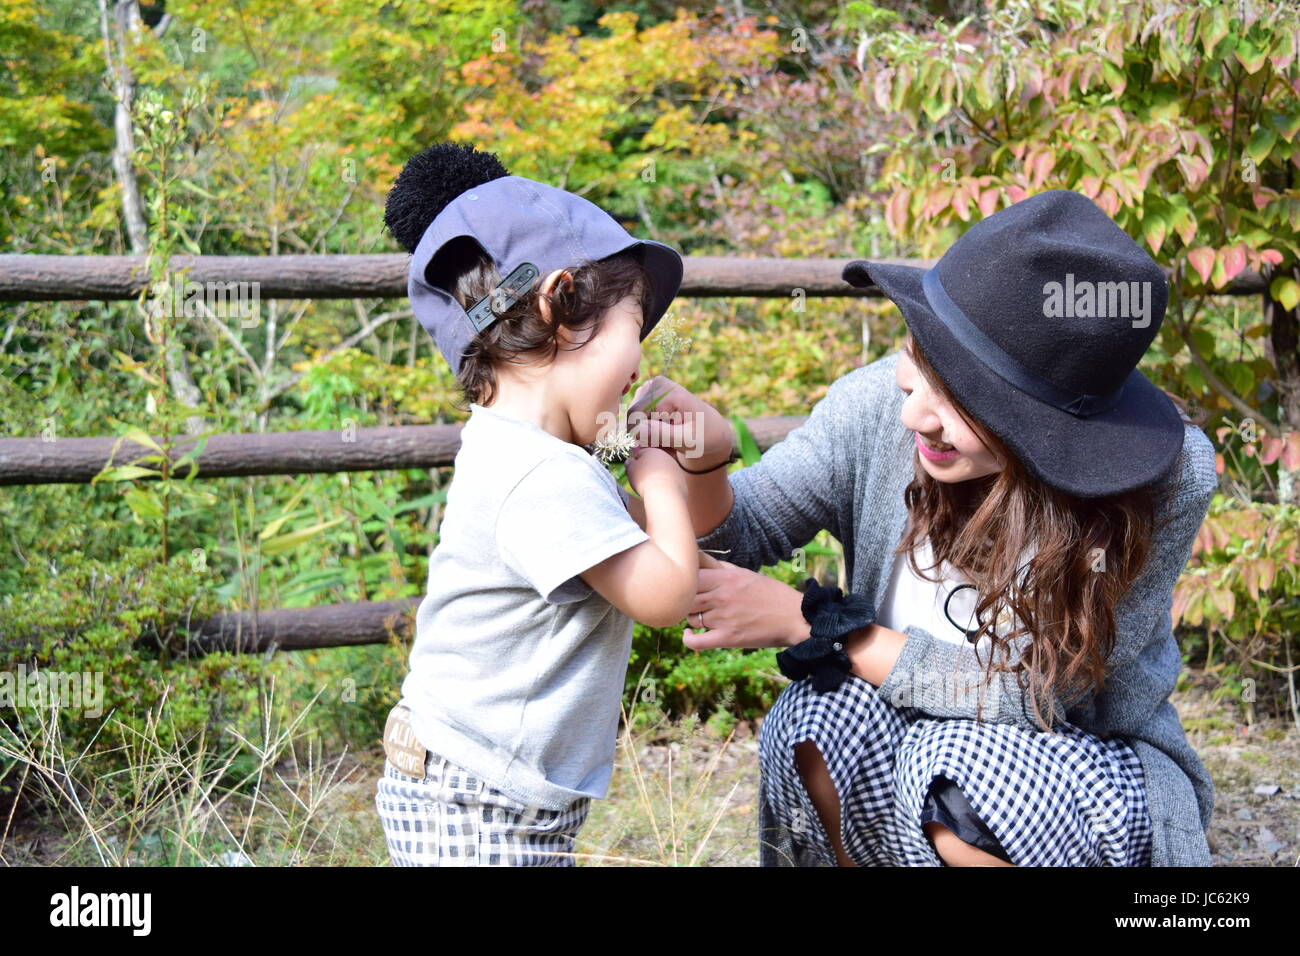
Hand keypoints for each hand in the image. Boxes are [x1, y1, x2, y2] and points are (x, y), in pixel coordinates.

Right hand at [623, 444, 686, 498]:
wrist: (664, 493)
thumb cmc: (644, 480)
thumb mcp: (631, 470)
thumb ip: (629, 463)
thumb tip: (630, 461)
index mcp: (653, 451)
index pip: (641, 454)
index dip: (635, 463)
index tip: (633, 472)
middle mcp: (666, 457)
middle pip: (654, 462)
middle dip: (648, 469)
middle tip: (641, 480)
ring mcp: (675, 468)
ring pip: (663, 471)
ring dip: (657, 477)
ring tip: (651, 487)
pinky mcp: (681, 479)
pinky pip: (670, 481)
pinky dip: (665, 485)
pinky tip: (661, 492)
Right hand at [627, 375, 734, 469]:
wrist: (712, 430)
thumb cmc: (704, 436)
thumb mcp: (687, 440)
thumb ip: (662, 434)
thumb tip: (637, 428)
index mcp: (668, 391)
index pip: (636, 414)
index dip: (640, 435)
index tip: (656, 449)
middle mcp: (656, 384)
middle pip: (633, 416)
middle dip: (645, 437)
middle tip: (665, 449)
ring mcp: (651, 388)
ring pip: (634, 419)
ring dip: (647, 436)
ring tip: (667, 444)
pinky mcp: (648, 395)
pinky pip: (637, 418)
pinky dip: (648, 432)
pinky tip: (663, 439)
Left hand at [682, 559, 811, 649]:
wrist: (795, 618)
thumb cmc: (771, 594)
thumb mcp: (746, 574)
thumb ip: (721, 567)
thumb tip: (698, 558)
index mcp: (727, 577)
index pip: (690, 576)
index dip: (686, 582)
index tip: (688, 587)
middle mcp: (722, 596)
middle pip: (686, 597)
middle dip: (686, 601)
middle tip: (692, 604)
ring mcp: (724, 618)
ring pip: (690, 618)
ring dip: (691, 618)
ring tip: (700, 617)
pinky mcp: (728, 638)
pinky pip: (696, 642)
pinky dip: (688, 639)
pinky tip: (689, 635)